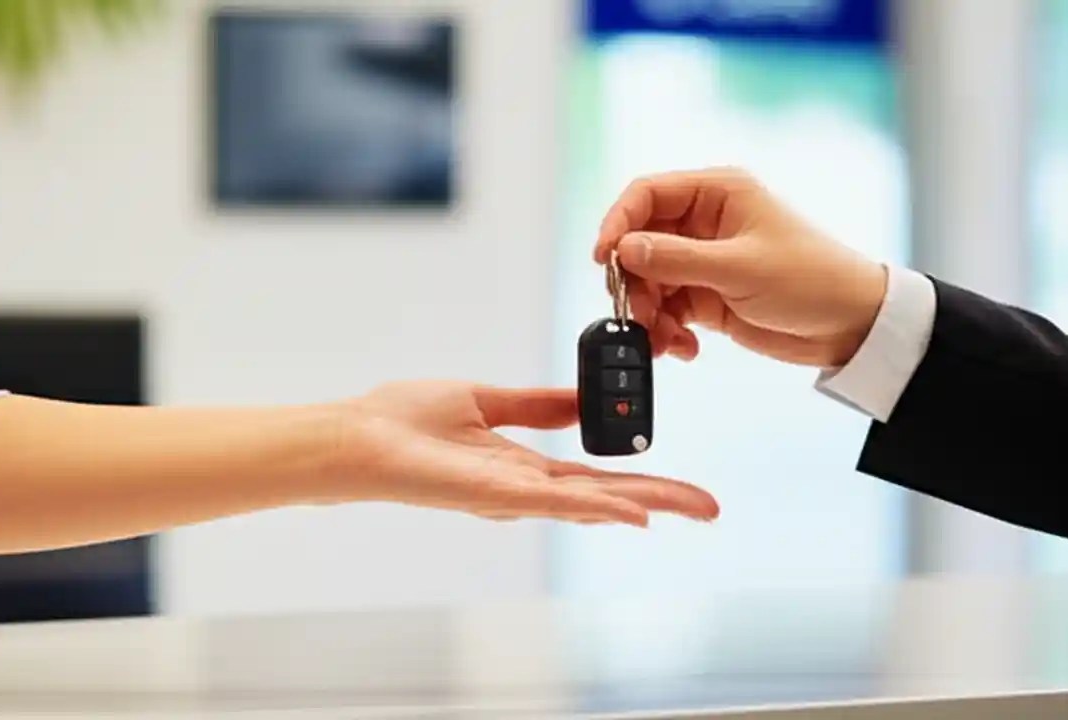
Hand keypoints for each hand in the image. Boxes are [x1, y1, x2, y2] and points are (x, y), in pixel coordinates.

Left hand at [335, 381, 719, 526]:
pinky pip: (555, 500)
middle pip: (605, 495)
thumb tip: (579, 399)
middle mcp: (524, 488)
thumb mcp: (486, 402)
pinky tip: (634, 511)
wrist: (357, 439)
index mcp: (522, 466)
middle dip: (661, 499)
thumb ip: (535, 405)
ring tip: (692, 508)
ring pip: (591, 501)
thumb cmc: (404, 422)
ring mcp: (512, 495)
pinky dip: (597, 507)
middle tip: (710, 508)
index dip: (640, 480)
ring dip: (645, 504)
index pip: (594, 476)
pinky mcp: (494, 493)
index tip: (678, 487)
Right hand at [593, 167, 887, 366]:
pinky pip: (667, 310)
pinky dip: (667, 332)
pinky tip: (684, 349)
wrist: (851, 325)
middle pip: (640, 243)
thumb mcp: (741, 268)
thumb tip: (625, 250)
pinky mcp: (708, 297)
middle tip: (641, 315)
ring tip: (666, 341)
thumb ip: (678, 259)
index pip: (647, 194)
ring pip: (650, 282)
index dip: (618, 222)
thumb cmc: (812, 279)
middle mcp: (705, 223)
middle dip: (635, 282)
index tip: (604, 259)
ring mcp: (705, 261)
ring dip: (649, 314)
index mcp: (717, 193)